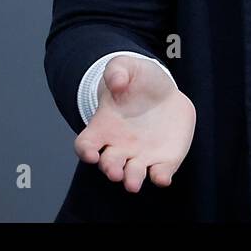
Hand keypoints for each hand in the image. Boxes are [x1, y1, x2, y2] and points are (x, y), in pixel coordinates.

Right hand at [73, 55, 196, 192]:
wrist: (164, 93)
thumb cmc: (138, 80)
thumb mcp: (127, 67)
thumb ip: (117, 70)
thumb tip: (117, 82)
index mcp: (103, 128)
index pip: (85, 145)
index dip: (85, 151)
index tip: (90, 153)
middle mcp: (119, 147)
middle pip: (109, 164)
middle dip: (111, 169)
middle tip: (115, 172)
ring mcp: (141, 156)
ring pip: (133, 174)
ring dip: (132, 179)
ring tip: (132, 182)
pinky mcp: (164, 160)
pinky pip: (160, 173)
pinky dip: (160, 177)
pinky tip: (162, 177)